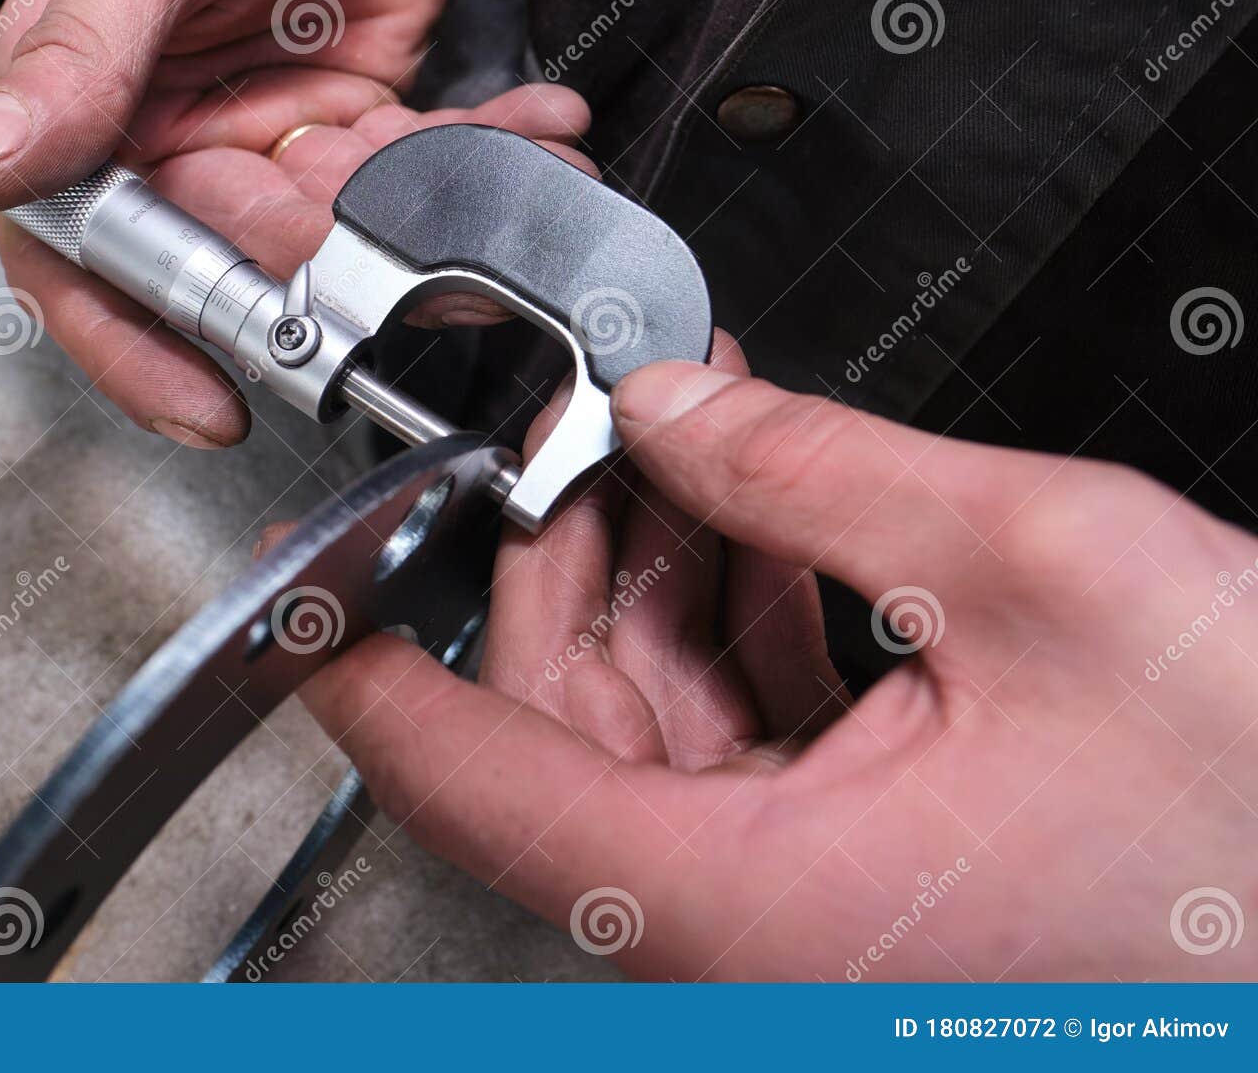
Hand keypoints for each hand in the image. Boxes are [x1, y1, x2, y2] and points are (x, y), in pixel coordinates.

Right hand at [0, 0, 566, 447]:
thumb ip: (72, 61)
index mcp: (96, 105)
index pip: (90, 257)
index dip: (135, 343)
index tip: (206, 405)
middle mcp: (181, 131)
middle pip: (240, 262)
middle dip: (332, 282)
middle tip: (406, 280)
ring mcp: (276, 123)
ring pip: (348, 226)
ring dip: (435, 222)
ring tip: (511, 200)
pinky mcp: (360, 101)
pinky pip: (416, 163)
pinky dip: (485, 157)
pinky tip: (538, 138)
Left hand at [300, 335, 1257, 979]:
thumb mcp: (1031, 572)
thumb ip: (818, 472)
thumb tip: (677, 411)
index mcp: (743, 896)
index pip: (473, 781)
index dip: (364, 673)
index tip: (308, 598)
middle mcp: (746, 929)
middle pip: (557, 725)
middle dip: (561, 555)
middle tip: (588, 432)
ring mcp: (798, 911)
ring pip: (648, 726)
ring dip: (659, 576)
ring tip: (692, 448)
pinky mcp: (856, 876)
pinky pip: (741, 741)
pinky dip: (740, 625)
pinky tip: (768, 526)